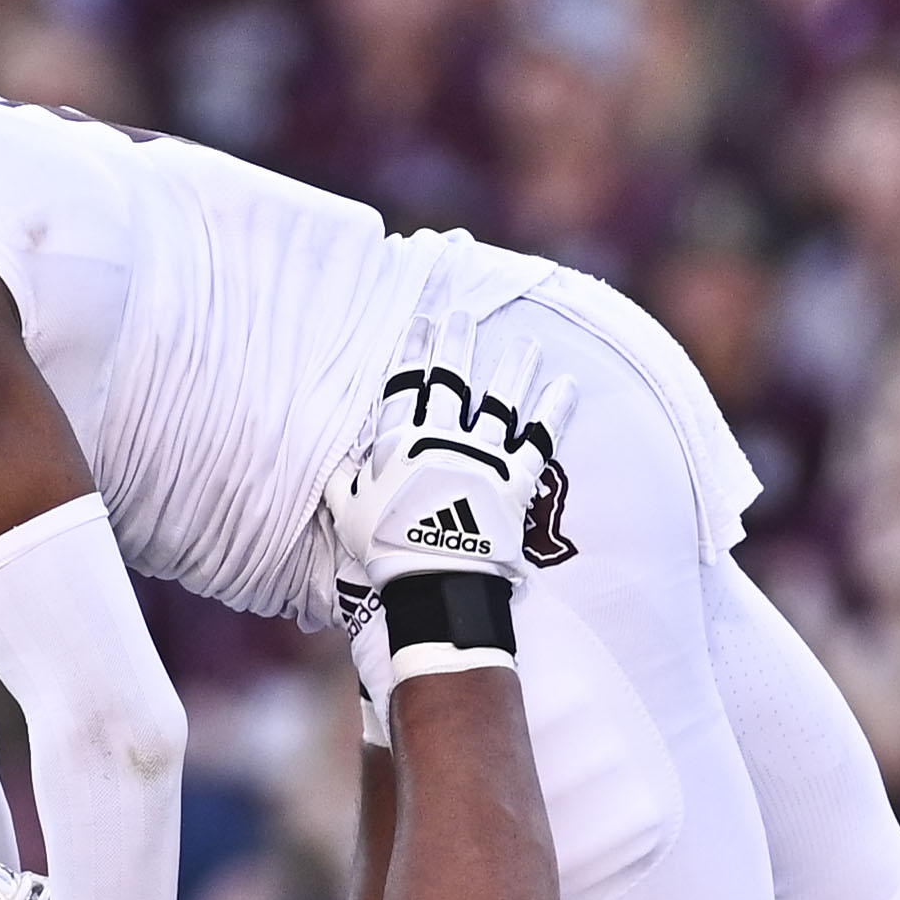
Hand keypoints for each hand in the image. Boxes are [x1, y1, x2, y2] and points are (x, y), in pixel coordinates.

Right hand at [327, 311, 574, 590]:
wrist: (435, 583)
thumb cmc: (385, 551)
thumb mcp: (347, 514)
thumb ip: (342, 480)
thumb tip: (333, 457)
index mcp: (400, 445)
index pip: (405, 385)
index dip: (414, 351)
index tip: (422, 322)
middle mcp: (442, 441)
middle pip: (451, 381)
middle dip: (456, 343)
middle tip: (463, 316)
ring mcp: (481, 458)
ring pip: (499, 401)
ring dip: (513, 369)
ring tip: (526, 345)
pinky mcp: (514, 481)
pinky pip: (538, 440)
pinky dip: (553, 412)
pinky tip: (566, 386)